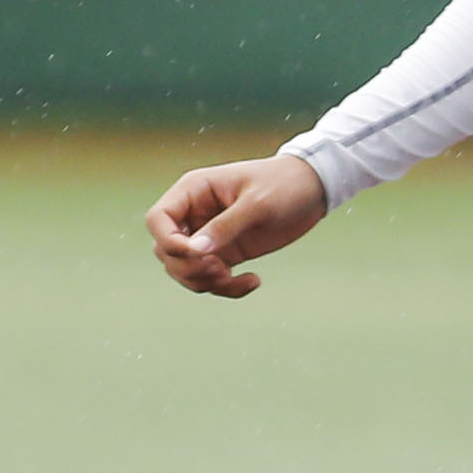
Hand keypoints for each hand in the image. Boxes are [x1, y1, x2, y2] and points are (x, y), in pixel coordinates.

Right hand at [146, 153, 330, 297]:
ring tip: (235, 279)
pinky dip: (226, 287)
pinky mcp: (227, 253)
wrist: (314, 190)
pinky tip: (253, 281)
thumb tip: (196, 250)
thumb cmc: (285, 184)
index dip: (169, 242)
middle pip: (166, 251)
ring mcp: (209, 236)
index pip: (158, 220)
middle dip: (188, 267)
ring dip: (204, 282)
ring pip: (185, 269)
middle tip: (221, 269)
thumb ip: (227, 226)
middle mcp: (194, 215)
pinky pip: (212, 278)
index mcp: (193, 192)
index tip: (199, 254)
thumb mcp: (258, 203)